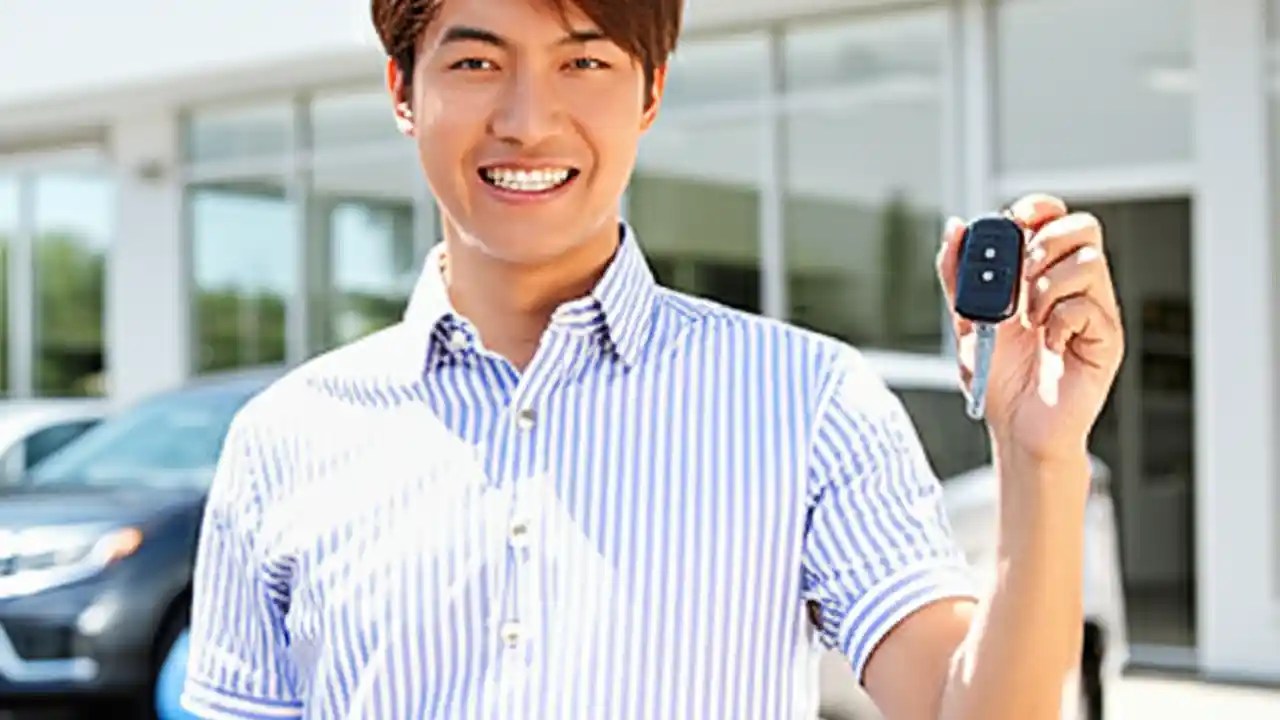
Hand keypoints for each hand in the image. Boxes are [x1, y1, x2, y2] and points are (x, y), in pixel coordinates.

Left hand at [937, 194, 1124, 462]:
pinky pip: (1091, 306)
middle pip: (1083, 226)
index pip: (1054, 217)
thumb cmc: (998, 377)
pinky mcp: (1106, 338)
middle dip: (1046, 242)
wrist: (1014, 426)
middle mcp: (1072, 286)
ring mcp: (1093, 310)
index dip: (1038, 207)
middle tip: (1023, 275)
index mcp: (1041, 274)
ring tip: (1030, 322)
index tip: (1014, 220)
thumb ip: (958, 274)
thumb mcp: (965, 319)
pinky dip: (1060, 322)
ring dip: (1047, 287)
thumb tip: (956, 227)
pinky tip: (1048, 345)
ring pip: (1089, 262)